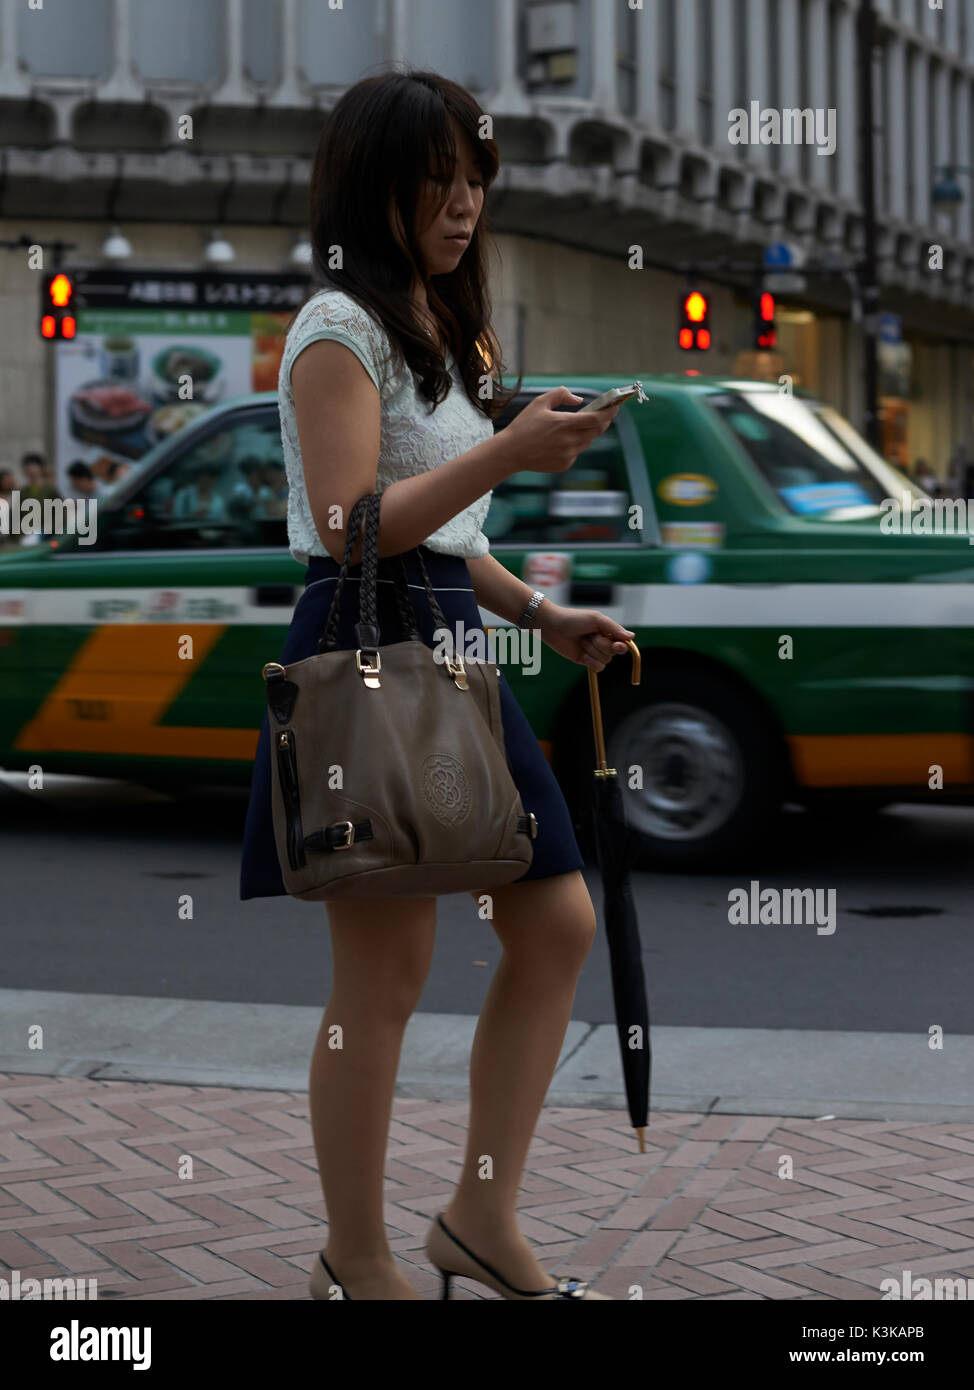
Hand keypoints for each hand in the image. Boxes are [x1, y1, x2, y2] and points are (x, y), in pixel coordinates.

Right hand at [499, 386, 620, 474]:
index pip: (597, 419)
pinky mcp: (564, 464)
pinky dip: (574, 444)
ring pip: (587, 442)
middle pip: (597, 431)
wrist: (511, 452)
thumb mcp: (540, 402)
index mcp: (564, 423)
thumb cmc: (524, 425)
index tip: (615, 406)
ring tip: (577, 426)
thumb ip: (561, 394)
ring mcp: (568, 454)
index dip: (609, 412)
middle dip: (603, 421)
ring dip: (587, 433)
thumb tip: (580, 400)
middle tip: (604, 413)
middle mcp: (569, 441)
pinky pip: (576, 452)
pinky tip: (560, 441)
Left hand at [537, 603, 634, 670]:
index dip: (621, 646)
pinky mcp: (585, 660)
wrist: (552, 626)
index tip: (617, 645)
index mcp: (607, 631)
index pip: (622, 643)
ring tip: (581, 641)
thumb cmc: (573, 618)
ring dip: (593, 651)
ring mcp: (593, 652)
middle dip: (601, 645)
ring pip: (605, 661)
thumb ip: (614, 628)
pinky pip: (597, 667)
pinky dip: (591, 661)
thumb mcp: (596, 619)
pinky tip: (581, 653)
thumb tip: (632, 637)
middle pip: (613, 653)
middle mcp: (602, 642)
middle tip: (588, 635)